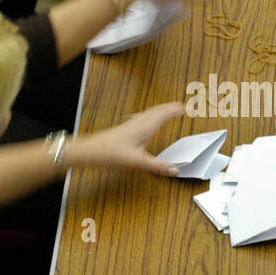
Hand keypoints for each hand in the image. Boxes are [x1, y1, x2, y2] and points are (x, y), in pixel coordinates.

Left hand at [69, 102, 185, 175]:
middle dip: (168, 107)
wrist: (91, 150)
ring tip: (165, 109)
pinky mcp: (124, 129)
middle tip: (178, 105)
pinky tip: (143, 121)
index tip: (184, 107)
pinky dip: (149, 115)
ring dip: (159, 110)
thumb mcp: (138, 162)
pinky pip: (141, 117)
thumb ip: (157, 166)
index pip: (163, 114)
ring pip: (148, 113)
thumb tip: (174, 170)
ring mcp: (130, 125)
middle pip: (156, 111)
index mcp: (144, 127)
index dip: (174, 110)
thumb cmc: (110, 153)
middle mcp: (137, 123)